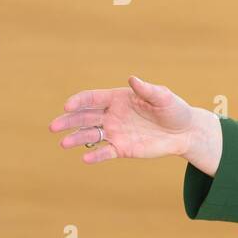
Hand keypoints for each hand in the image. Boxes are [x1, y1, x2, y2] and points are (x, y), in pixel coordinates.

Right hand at [49, 76, 196, 164]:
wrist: (185, 132)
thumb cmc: (174, 110)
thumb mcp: (163, 97)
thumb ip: (147, 90)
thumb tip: (132, 79)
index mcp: (118, 99)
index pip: (93, 99)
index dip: (79, 101)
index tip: (68, 106)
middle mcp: (112, 115)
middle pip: (85, 117)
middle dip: (68, 121)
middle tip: (53, 126)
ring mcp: (115, 132)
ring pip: (90, 135)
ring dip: (76, 138)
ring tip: (63, 143)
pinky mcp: (122, 148)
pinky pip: (104, 152)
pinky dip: (95, 155)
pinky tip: (85, 158)